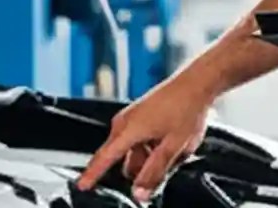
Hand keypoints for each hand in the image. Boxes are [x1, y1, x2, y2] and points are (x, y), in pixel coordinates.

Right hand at [76, 74, 213, 201]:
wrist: (196, 83)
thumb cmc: (186, 109)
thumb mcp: (173, 147)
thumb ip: (154, 172)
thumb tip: (139, 193)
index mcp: (129, 130)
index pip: (104, 158)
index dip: (92, 175)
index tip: (81, 186)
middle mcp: (124, 123)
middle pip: (125, 161)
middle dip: (143, 169)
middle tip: (169, 162)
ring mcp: (131, 118)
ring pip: (134, 152)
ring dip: (150, 157)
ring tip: (174, 147)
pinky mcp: (139, 116)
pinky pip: (139, 141)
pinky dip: (152, 146)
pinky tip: (171, 138)